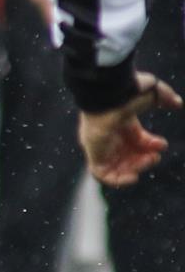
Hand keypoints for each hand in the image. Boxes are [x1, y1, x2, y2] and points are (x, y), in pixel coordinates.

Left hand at [78, 72, 181, 186]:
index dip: (151, 145)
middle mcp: (111, 137)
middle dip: (145, 159)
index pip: (137, 140)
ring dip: (136, 168)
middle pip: (129, 155)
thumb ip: (165, 97)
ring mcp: (102, 147)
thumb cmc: (128, 95)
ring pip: (119, 166)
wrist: (109, 100)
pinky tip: (133, 176)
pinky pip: (103, 174)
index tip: (161, 145)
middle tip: (154, 156)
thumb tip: (177, 103)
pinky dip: (118, 180)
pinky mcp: (94, 155)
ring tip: (146, 161)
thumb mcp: (152, 92)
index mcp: (122, 124)